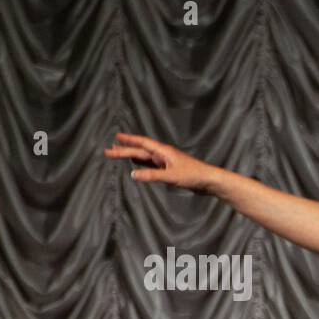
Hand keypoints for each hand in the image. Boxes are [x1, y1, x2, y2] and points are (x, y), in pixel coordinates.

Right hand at [102, 133, 221, 193]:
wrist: (210, 181)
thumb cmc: (193, 176)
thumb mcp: (171, 177)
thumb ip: (152, 176)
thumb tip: (132, 174)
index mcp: (163, 152)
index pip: (142, 143)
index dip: (129, 140)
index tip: (116, 137)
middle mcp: (163, 154)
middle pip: (140, 151)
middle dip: (124, 150)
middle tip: (108, 151)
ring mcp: (166, 162)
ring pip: (144, 157)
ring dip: (131, 156)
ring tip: (117, 153)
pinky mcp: (170, 170)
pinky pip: (151, 165)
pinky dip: (142, 164)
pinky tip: (136, 165)